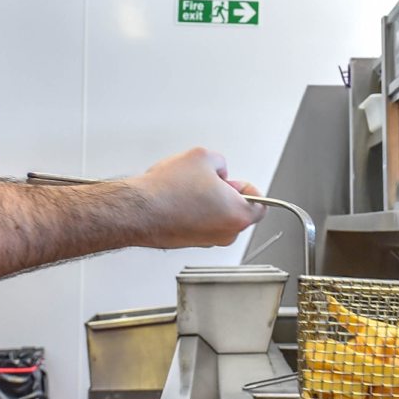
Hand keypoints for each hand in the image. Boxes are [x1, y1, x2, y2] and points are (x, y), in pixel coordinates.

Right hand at [130, 148, 265, 248]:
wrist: (138, 210)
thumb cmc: (168, 191)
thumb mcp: (204, 156)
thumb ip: (221, 163)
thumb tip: (218, 170)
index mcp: (238, 215)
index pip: (260, 204)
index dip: (245, 186)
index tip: (233, 180)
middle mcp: (224, 234)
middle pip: (235, 210)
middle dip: (223, 192)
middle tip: (205, 180)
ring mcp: (205, 241)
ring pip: (214, 216)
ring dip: (205, 201)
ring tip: (184, 187)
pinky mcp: (186, 242)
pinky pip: (197, 222)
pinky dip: (190, 210)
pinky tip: (174, 198)